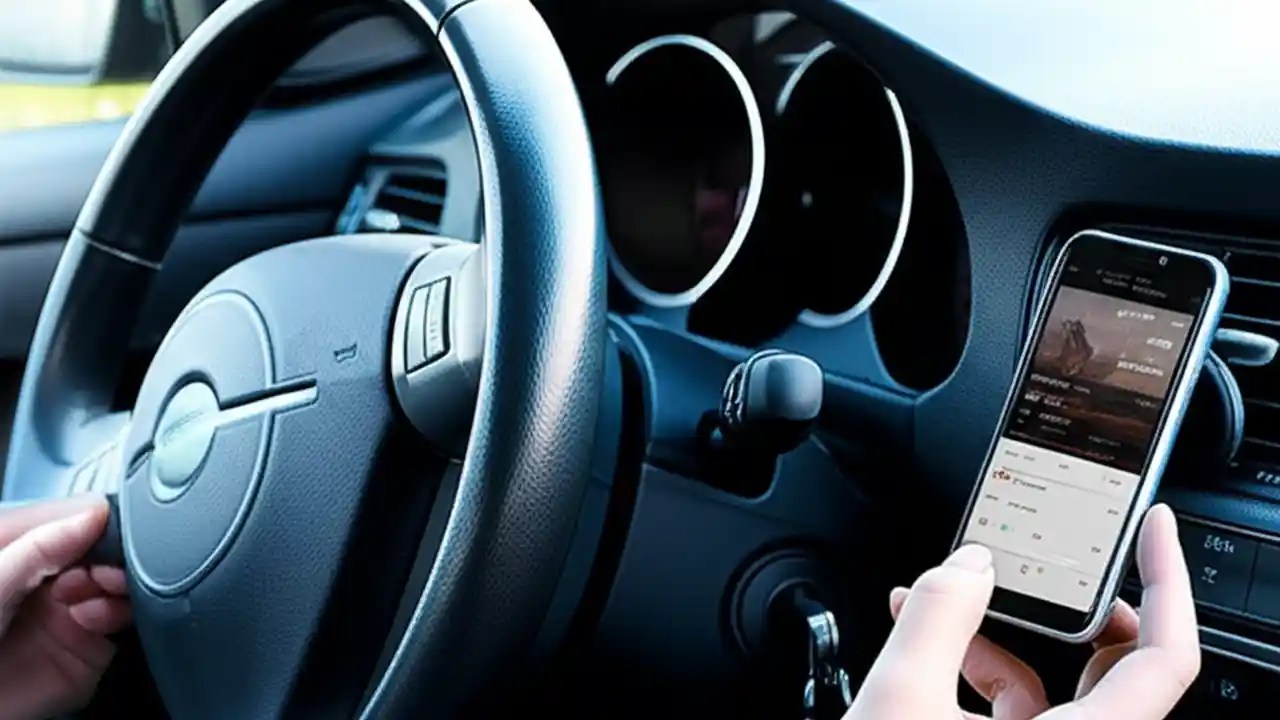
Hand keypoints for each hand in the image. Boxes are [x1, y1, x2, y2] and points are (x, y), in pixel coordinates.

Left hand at [0, 495, 131, 719]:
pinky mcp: (87, 647)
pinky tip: (94, 616)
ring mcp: (68, 611)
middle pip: (102, 549)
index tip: (109, 524)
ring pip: (119, 582)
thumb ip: (40, 548)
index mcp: (18, 548)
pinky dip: (121, 614)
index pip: (70, 516)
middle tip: (108, 564)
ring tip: (102, 588)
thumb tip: (95, 512)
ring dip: (118, 582)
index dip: (96, 519)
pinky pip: (124, 621)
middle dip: (112, 553)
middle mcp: (46, 577)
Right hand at [847, 504, 1199, 718]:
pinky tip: (926, 656)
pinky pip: (1020, 717)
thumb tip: (969, 562)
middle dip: (1066, 608)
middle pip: (1115, 672)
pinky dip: (978, 678)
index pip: (1168, 659)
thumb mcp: (900, 698)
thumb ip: (940, 613)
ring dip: (999, 639)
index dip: (1168, 582)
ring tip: (938, 608)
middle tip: (1043, 562)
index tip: (1151, 530)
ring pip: (1055, 693)